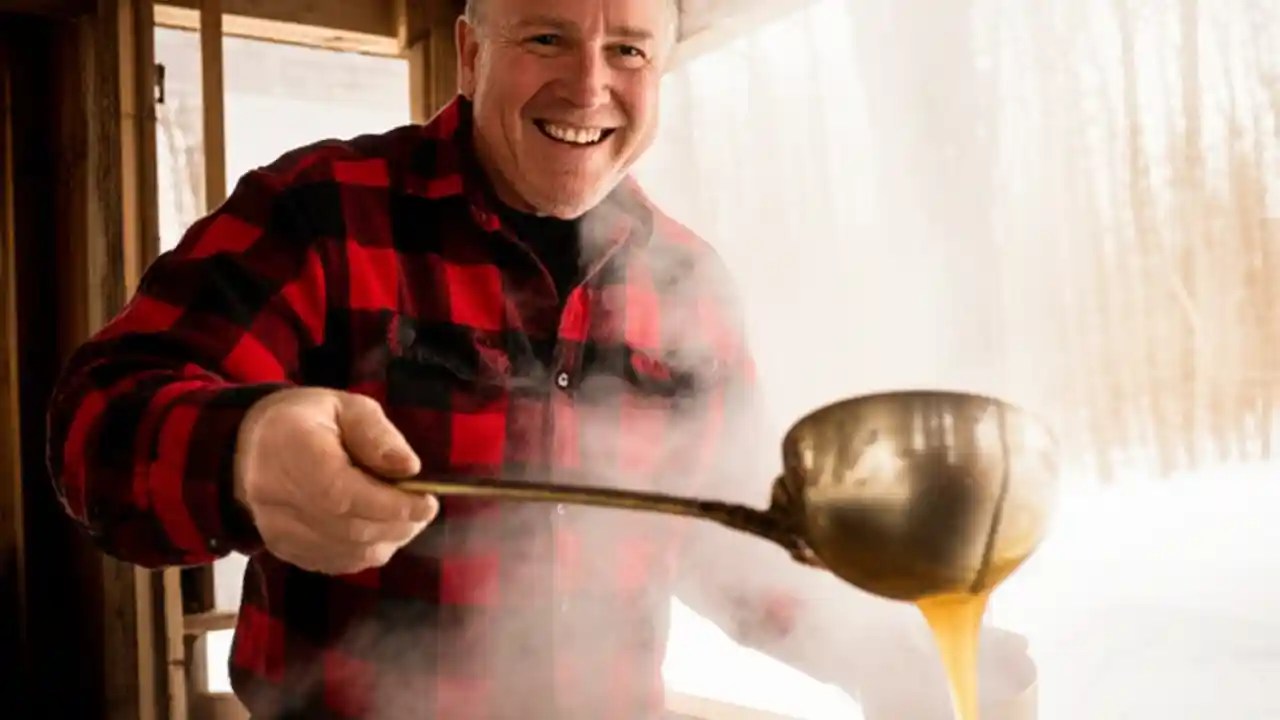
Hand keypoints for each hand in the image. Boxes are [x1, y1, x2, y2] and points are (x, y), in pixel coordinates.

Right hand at [233, 387, 438, 574]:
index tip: (427, 502)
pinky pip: (335, 562)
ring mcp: (274, 527)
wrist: (256, 447)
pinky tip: (380, 531)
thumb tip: (409, 469)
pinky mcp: (281, 548)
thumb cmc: (309, 420)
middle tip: (424, 511)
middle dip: (397, 524)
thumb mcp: (347, 407)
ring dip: (387, 540)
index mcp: (289, 447)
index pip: (341, 492)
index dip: (389, 505)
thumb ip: (378, 435)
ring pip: (344, 551)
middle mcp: (274, 493)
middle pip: (347, 527)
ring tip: (407, 520)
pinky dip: (367, 552)